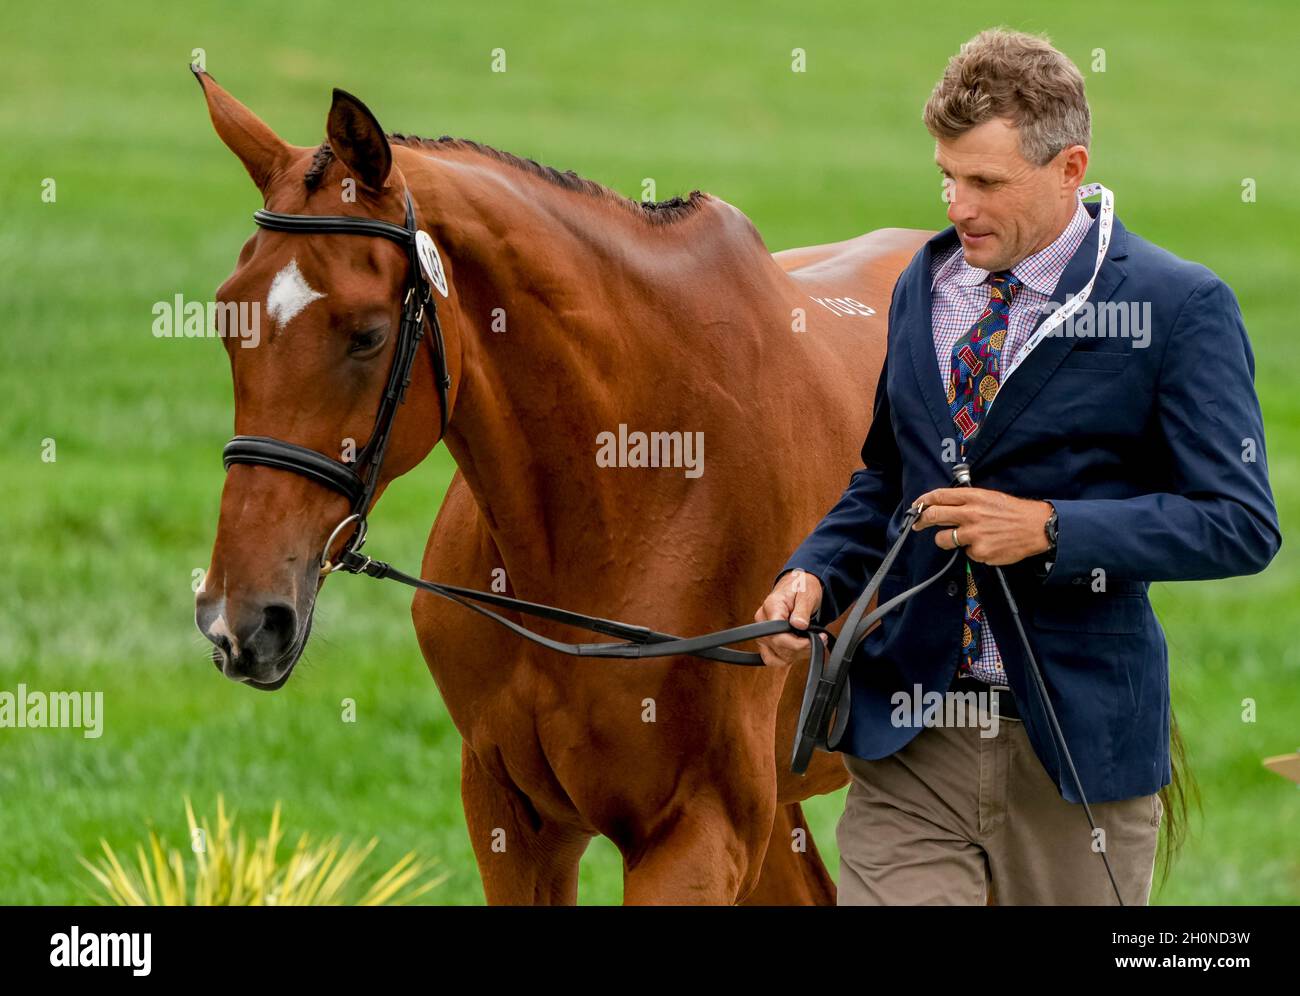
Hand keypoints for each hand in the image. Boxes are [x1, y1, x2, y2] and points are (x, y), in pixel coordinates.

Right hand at [754, 569, 827, 666]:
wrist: (798, 585)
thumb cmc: (801, 587)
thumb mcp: (807, 594)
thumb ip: (802, 609)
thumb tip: (799, 625)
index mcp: (771, 607)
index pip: (778, 636)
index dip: (798, 644)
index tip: (817, 638)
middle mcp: (762, 622)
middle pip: (779, 648)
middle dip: (803, 648)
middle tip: (820, 638)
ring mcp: (763, 633)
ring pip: (778, 657)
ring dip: (798, 654)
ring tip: (811, 642)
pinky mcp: (767, 641)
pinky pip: (773, 659)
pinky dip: (788, 658)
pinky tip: (800, 650)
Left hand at [911, 488, 1051, 565]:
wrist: (1036, 527)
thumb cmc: (1011, 511)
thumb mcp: (988, 496)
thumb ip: (966, 500)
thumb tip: (941, 505)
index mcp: (972, 497)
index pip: (938, 496)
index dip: (923, 501)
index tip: (916, 506)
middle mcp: (970, 514)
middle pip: (933, 516)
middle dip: (921, 521)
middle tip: (918, 524)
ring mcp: (974, 534)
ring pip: (943, 539)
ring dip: (945, 539)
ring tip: (960, 537)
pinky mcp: (980, 552)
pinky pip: (966, 553)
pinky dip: (973, 550)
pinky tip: (987, 544)